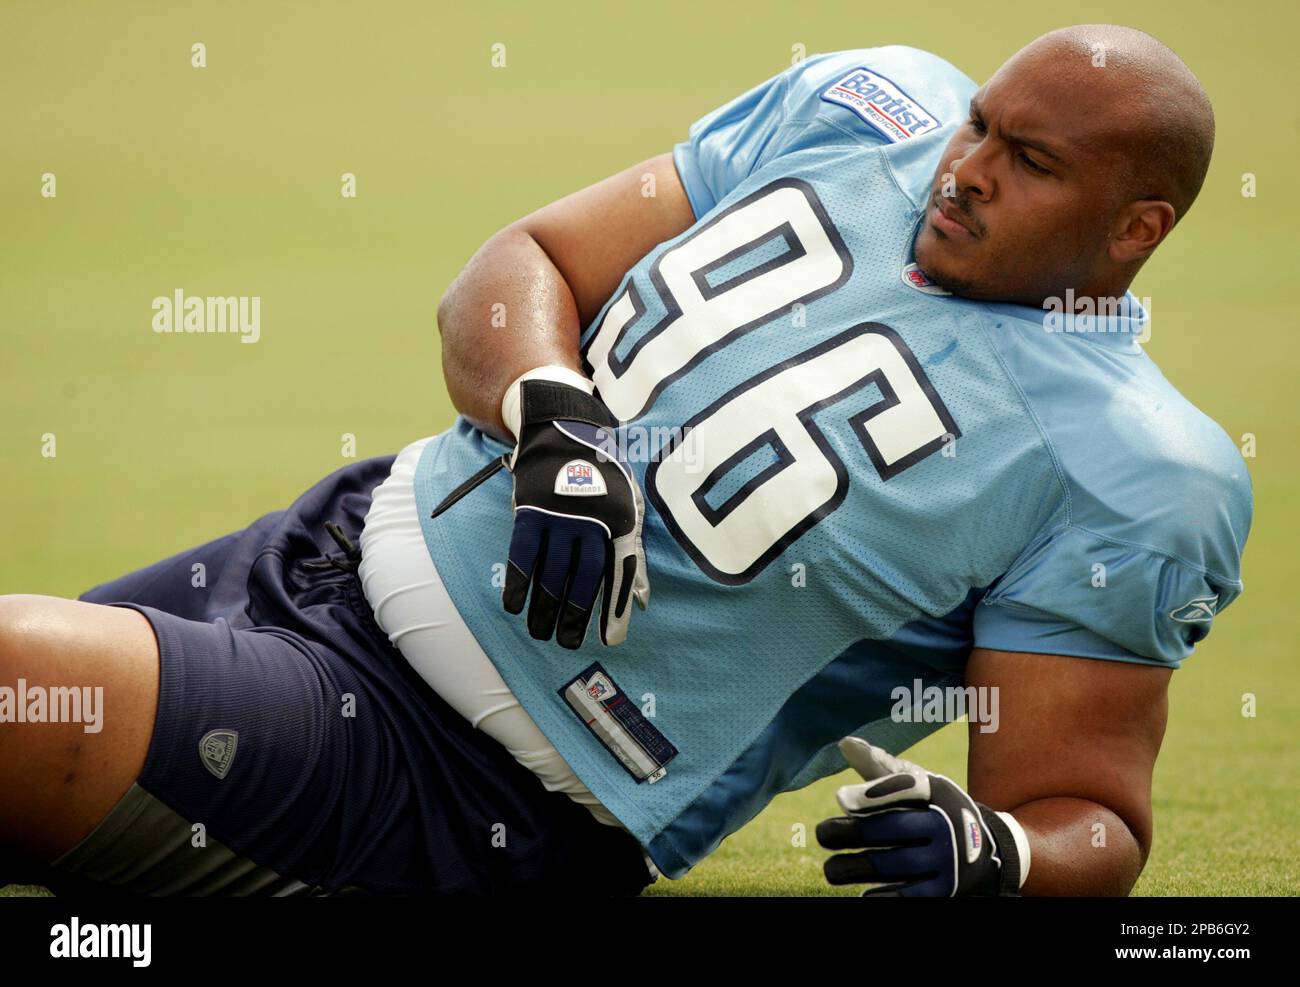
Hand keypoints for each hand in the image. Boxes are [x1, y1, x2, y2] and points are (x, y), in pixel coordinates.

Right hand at [503, 377, 648, 647]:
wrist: (563, 427)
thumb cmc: (601, 474)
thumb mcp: (626, 504)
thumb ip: (631, 551)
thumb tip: (642, 598)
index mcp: (621, 519)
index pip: (618, 573)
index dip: (614, 610)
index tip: (611, 641)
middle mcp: (592, 520)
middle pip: (583, 578)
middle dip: (574, 616)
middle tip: (567, 644)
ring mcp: (559, 515)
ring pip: (552, 572)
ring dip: (545, 608)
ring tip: (540, 634)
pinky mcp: (530, 510)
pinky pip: (523, 556)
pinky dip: (519, 583)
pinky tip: (516, 607)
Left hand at [816, 737, 1027, 895]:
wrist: (984, 848)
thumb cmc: (932, 807)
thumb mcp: (916, 783)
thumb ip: (879, 767)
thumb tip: (845, 743)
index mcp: (936, 791)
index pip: (906, 787)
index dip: (874, 793)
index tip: (840, 798)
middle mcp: (945, 823)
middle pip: (896, 827)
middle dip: (856, 831)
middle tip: (822, 833)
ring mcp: (948, 859)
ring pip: (898, 863)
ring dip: (859, 867)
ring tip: (830, 869)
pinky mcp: (945, 889)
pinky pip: (913, 895)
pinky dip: (887, 896)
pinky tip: (863, 895)